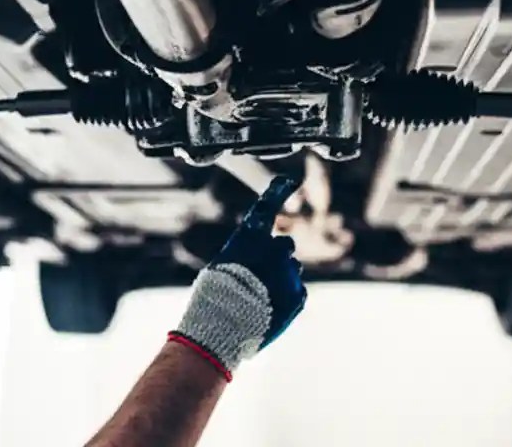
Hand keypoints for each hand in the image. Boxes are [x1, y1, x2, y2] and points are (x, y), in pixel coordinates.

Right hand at [168, 177, 306, 380]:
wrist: (222, 331)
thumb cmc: (213, 298)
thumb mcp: (222, 266)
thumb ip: (246, 256)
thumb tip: (260, 259)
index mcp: (251, 237)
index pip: (267, 205)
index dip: (279, 190)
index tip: (290, 181)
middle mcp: (274, 249)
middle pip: (283, 246)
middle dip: (275, 257)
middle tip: (258, 277)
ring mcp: (289, 273)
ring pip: (290, 269)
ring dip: (279, 279)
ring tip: (258, 299)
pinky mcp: (298, 296)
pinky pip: (295, 291)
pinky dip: (285, 298)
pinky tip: (268, 309)